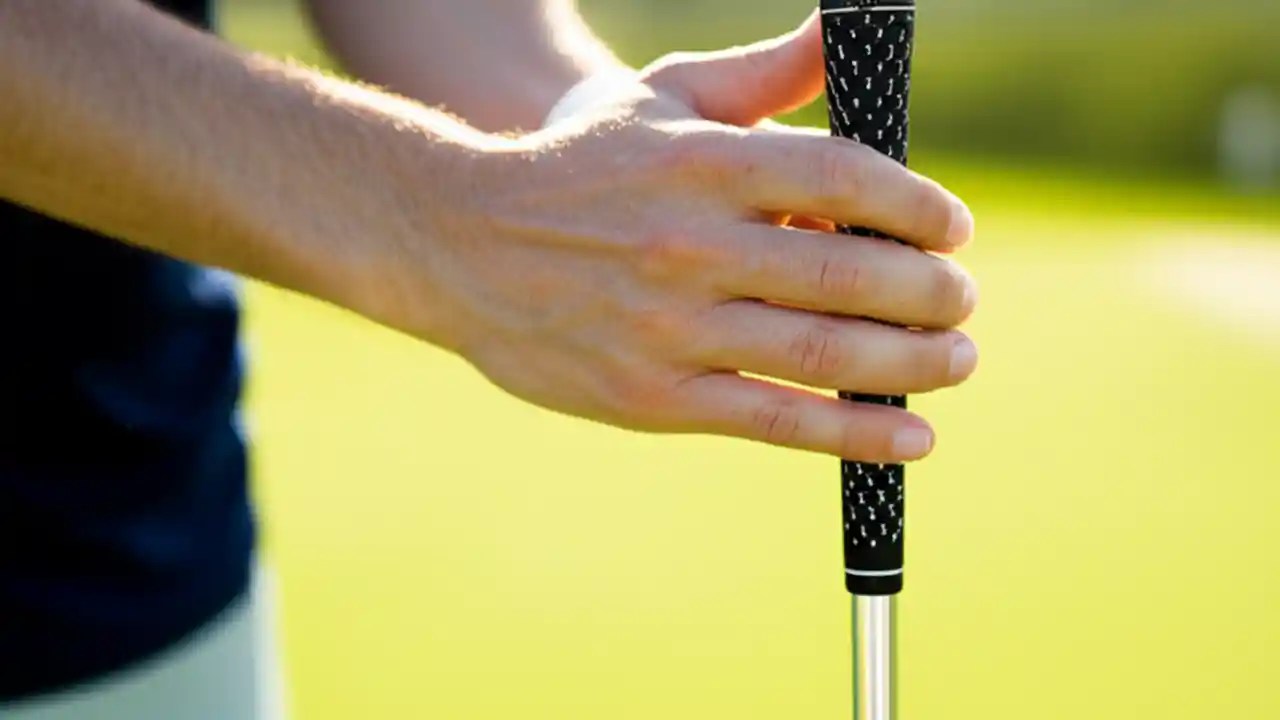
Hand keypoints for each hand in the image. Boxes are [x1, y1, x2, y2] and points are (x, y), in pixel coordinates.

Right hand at [416, 15, 976, 461]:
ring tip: (957, 361)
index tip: (954, 229)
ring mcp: (670, 327)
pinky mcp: (652, 397)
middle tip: (963, 300)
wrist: (461, 243)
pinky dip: (854, 432)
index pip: (844, 177)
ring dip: (911, 363)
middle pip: (846, 271)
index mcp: (700, 162)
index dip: (917, 206)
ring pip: (822, 352)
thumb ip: (761, 74)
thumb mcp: (660, 97)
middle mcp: (690, 244)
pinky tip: (913, 436)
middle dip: (930, 292)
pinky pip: (774, 421)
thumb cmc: (580, 167)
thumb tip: (845, 32)